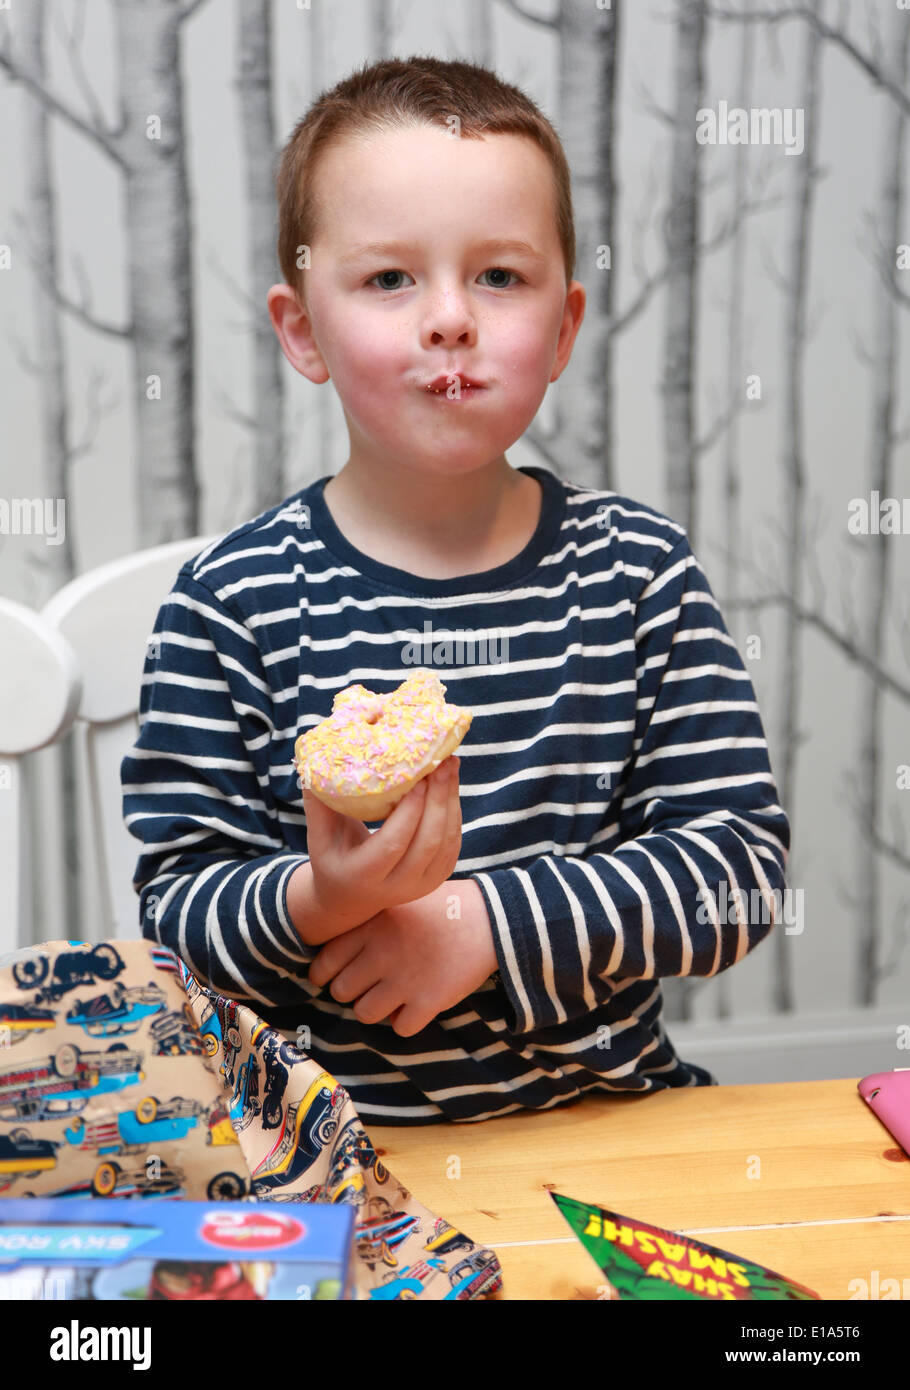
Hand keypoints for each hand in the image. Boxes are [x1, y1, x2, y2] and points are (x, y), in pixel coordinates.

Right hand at [301, 756, 462, 926]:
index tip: (417, 778)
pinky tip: (449, 784)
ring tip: (449, 765)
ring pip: (445, 841)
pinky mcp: (437, 878)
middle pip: (426, 842)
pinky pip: (452, 842)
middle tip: (442, 762)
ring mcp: (421, 885)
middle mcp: (397, 886)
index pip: (392, 844)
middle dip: (438, 799)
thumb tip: (311, 765)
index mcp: (364, 875)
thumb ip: (318, 804)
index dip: (409, 812)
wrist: (351, 898)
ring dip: (450, 801)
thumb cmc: (333, 858)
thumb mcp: (319, 837)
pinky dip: (454, 812)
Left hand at [307, 880, 497, 1036]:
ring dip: (376, 1009)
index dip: (324, 974)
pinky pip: (400, 1028)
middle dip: (352, 992)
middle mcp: (381, 954)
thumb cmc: (444, 905)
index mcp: (370, 927)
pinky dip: (406, 1021)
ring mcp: (404, 980)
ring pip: (364, 1014)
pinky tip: (416, 1005)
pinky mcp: (428, 1001)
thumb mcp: (398, 901)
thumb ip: (369, 923)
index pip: (325, 962)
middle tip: (370, 984)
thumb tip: (340, 951)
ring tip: (392, 996)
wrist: (489, 917)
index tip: (333, 976)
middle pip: (341, 992)